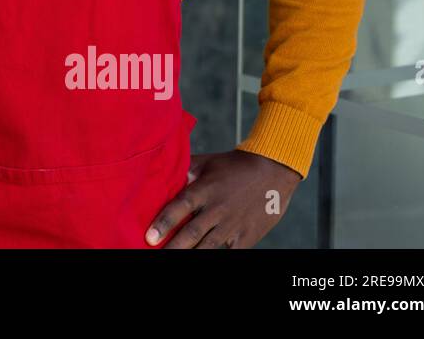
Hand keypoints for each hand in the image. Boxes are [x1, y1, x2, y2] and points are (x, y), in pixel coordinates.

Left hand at [145, 149, 301, 247]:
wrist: (273, 171)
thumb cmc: (234, 165)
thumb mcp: (206, 162)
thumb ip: (184, 170)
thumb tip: (161, 172)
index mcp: (204, 190)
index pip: (179, 208)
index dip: (163, 223)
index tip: (150, 238)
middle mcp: (217, 209)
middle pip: (191, 233)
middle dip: (173, 247)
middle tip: (157, 253)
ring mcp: (233, 225)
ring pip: (209, 246)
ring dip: (192, 255)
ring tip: (175, 261)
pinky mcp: (247, 236)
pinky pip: (229, 252)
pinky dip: (217, 257)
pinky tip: (203, 260)